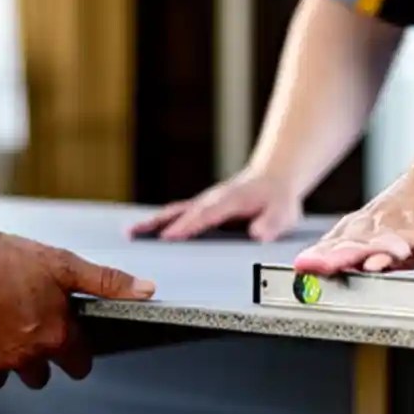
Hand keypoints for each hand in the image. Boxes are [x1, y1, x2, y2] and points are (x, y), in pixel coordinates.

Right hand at [0, 230, 155, 389]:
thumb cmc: (6, 258)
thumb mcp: (64, 265)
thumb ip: (107, 282)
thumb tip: (147, 290)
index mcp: (56, 338)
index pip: (78, 367)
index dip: (73, 352)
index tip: (64, 340)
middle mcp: (27, 358)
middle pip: (41, 375)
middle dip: (38, 355)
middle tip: (25, 324)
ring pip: (7, 375)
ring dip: (7, 358)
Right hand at [127, 169, 301, 241]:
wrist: (273, 177)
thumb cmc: (277, 198)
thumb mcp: (283, 212)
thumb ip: (270, 223)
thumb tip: (257, 234)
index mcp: (231, 201)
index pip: (206, 215)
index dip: (187, 225)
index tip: (169, 236)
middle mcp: (212, 200)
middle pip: (182, 212)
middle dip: (159, 223)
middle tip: (135, 234)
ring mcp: (204, 203)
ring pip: (174, 212)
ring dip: (152, 222)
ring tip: (130, 233)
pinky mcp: (200, 208)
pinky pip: (176, 214)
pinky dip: (158, 222)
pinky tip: (142, 233)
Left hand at [292, 183, 413, 280]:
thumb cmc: (400, 219)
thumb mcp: (364, 232)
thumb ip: (336, 250)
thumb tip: (301, 266)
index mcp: (364, 237)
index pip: (339, 249)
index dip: (323, 257)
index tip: (307, 264)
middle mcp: (385, 235)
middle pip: (361, 246)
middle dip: (345, 255)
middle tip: (327, 263)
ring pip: (399, 246)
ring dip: (387, 254)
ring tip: (380, 261)